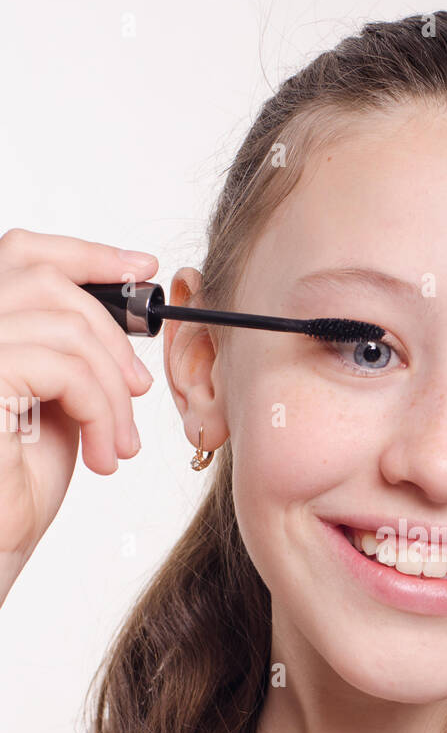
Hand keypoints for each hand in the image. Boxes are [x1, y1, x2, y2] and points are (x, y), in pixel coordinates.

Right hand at [0, 227, 156, 587]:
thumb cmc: (16, 481)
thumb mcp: (55, 397)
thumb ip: (70, 350)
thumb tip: (123, 316)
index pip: (23, 252)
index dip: (87, 254)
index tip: (142, 268)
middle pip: (49, 282)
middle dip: (112, 335)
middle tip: (138, 390)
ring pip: (67, 330)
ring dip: (113, 391)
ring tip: (120, 443)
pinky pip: (64, 370)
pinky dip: (102, 411)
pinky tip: (103, 455)